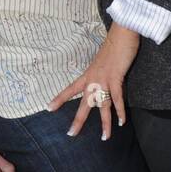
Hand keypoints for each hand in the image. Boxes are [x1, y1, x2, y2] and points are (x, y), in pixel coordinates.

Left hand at [46, 23, 139, 139]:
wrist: (122, 33)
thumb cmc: (114, 45)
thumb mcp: (102, 61)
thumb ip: (101, 72)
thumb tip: (103, 80)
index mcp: (87, 74)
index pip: (70, 89)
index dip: (59, 99)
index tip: (48, 108)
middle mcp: (93, 79)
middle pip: (83, 104)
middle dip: (78, 120)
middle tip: (71, 134)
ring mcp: (104, 80)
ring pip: (102, 106)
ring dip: (104, 123)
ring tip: (104, 137)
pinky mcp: (116, 79)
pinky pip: (117, 99)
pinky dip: (120, 112)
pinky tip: (121, 122)